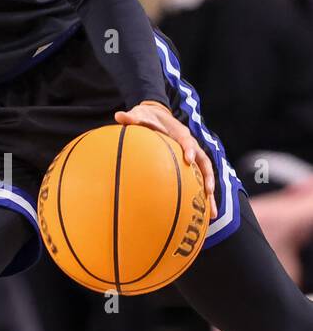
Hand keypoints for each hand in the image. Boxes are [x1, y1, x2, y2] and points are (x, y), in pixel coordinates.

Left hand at [115, 100, 217, 220]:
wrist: (156, 116)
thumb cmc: (147, 117)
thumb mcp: (139, 115)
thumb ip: (132, 118)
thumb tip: (119, 116)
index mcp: (180, 134)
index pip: (187, 141)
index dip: (189, 149)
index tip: (188, 159)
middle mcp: (191, 146)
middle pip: (204, 163)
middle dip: (208, 178)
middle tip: (208, 193)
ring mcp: (192, 157)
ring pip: (205, 176)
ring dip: (209, 195)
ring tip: (211, 214)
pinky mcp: (188, 165)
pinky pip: (196, 182)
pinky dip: (198, 196)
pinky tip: (196, 214)